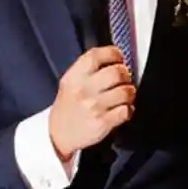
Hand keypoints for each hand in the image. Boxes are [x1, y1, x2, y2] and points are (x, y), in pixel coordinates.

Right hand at [49, 46, 134, 160]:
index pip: (97, 55)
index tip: (118, 58)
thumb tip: (115, 58)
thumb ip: (88, 69)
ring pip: (126, 91)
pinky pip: (126, 110)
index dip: (113, 53)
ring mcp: (94, 107)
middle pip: (117, 72)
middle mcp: (83, 90)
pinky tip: (122, 110)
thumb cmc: (68, 106)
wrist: (58, 134)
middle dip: (125, 74)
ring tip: (124, 95)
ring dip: (129, 92)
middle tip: (124, 79)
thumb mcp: (70, 82)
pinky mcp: (103, 122)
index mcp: (74, 77)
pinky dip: (128, 109)